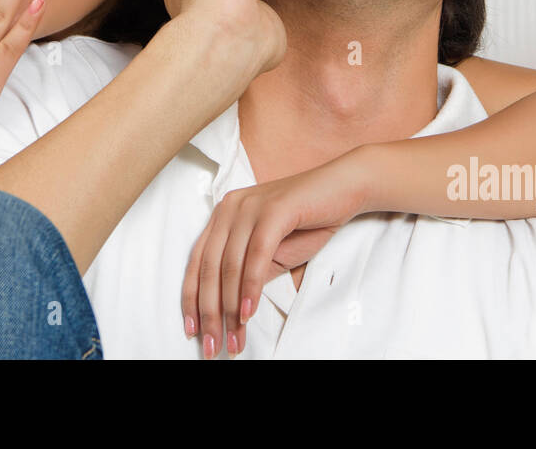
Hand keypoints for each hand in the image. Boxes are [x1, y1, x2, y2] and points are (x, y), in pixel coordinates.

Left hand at [181, 151, 372, 357]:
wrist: (343, 189)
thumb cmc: (309, 222)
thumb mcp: (273, 254)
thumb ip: (249, 273)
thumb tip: (230, 309)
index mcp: (223, 216)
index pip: (198, 262)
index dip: (191, 299)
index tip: (191, 330)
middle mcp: (230, 208)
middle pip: (209, 268)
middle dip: (209, 313)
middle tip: (213, 346)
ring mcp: (250, 206)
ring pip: (229, 265)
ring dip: (229, 308)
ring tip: (234, 339)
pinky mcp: (273, 210)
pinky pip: (256, 255)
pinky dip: (250, 286)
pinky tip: (248, 312)